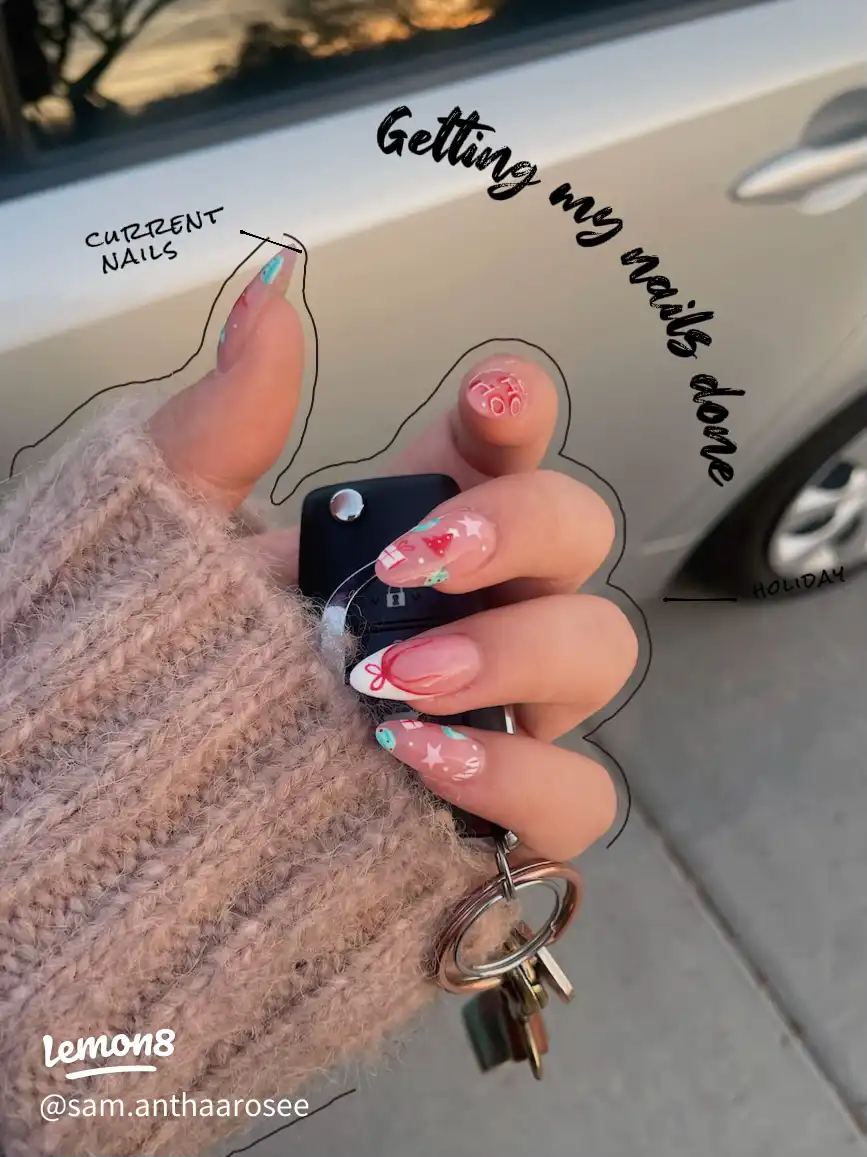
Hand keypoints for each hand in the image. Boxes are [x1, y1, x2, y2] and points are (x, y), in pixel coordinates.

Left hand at [149, 246, 638, 861]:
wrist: (131, 802)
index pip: (505, 446)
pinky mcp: (498, 809)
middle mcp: (478, 607)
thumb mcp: (171, 534)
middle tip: (419, 558)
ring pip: (598, 652)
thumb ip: (226, 421)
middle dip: (524, 528)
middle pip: (580, 535)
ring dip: (516, 652)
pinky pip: (571, 796)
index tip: (487, 396)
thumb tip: (265, 295)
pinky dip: (518, 776)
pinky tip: (426, 762)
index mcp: (415, 527)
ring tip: (397, 678)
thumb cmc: (154, 658)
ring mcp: (500, 708)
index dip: (519, 410)